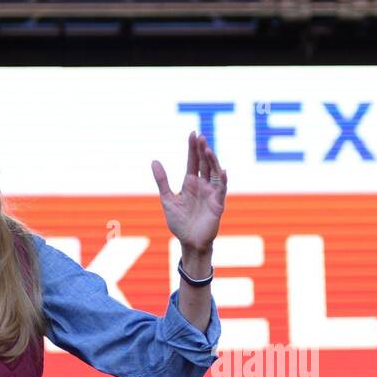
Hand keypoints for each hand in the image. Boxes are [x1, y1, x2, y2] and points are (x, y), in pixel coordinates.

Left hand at [151, 131, 226, 253]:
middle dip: (202, 150)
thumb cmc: (179, 223)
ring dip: (212, 161)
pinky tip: (223, 171)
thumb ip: (162, 181)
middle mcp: (202, 185)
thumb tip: (154, 161)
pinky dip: (223, 181)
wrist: (189, 242)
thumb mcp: (167, 199)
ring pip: (214, 173)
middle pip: (204, 163)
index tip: (192, 133)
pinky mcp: (218, 204)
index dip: (192, 148)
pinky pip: (222, 190)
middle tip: (200, 136)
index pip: (193, 161)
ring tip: (208, 149)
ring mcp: (211, 193)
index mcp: (190, 183)